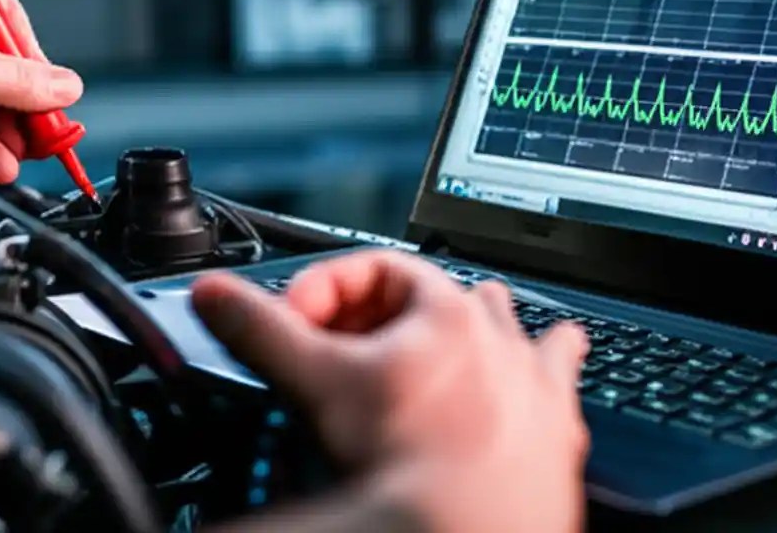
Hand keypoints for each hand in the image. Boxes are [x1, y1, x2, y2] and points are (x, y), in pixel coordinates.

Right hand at [191, 250, 589, 532]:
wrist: (467, 532)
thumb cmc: (408, 461)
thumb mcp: (317, 382)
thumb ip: (261, 331)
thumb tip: (216, 296)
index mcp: (445, 312)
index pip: (377, 270)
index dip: (326, 289)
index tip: (296, 321)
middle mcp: (499, 340)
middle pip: (441, 298)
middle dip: (397, 311)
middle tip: (359, 335)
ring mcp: (534, 388)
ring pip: (514, 331)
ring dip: (484, 328)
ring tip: (476, 322)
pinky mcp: (555, 436)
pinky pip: (560, 387)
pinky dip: (545, 377)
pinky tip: (551, 366)